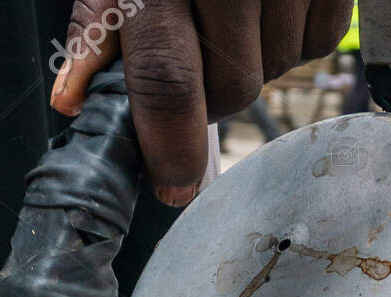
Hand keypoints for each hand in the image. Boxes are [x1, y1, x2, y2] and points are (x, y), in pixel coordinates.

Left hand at [51, 0, 352, 204]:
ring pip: (276, 66)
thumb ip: (96, 29)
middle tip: (200, 57)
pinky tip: (270, 1)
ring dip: (255, 60)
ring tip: (235, 14)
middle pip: (231, 84)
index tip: (172, 185)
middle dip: (213, 95)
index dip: (171, 144)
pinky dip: (295, 33)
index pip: (168, 79)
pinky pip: (320, 37)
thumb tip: (70, 99)